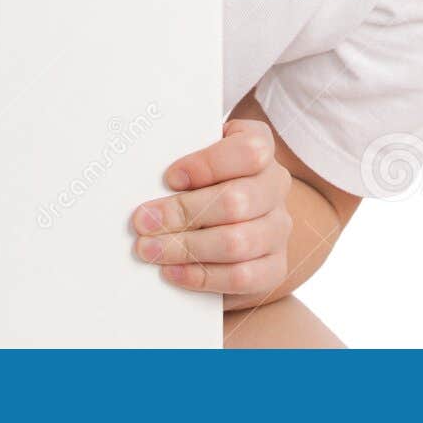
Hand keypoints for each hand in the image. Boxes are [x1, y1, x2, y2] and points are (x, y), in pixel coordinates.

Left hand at [130, 117, 293, 301]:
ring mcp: (278, 228)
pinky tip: (172, 271)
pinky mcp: (274, 267)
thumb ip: (179, 161)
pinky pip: (242, 276)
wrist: (225, 222)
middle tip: (144, 221)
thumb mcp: (195, 161)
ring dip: (186, 248)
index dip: (209, 165)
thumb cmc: (202, 182)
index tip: (170, 178)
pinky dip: (202, 276)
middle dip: (183, 213)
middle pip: (237, 201)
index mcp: (260, 146)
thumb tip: (144, 177)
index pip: (249, 151)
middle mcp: (275, 185)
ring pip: (238, 241)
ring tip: (150, 249)